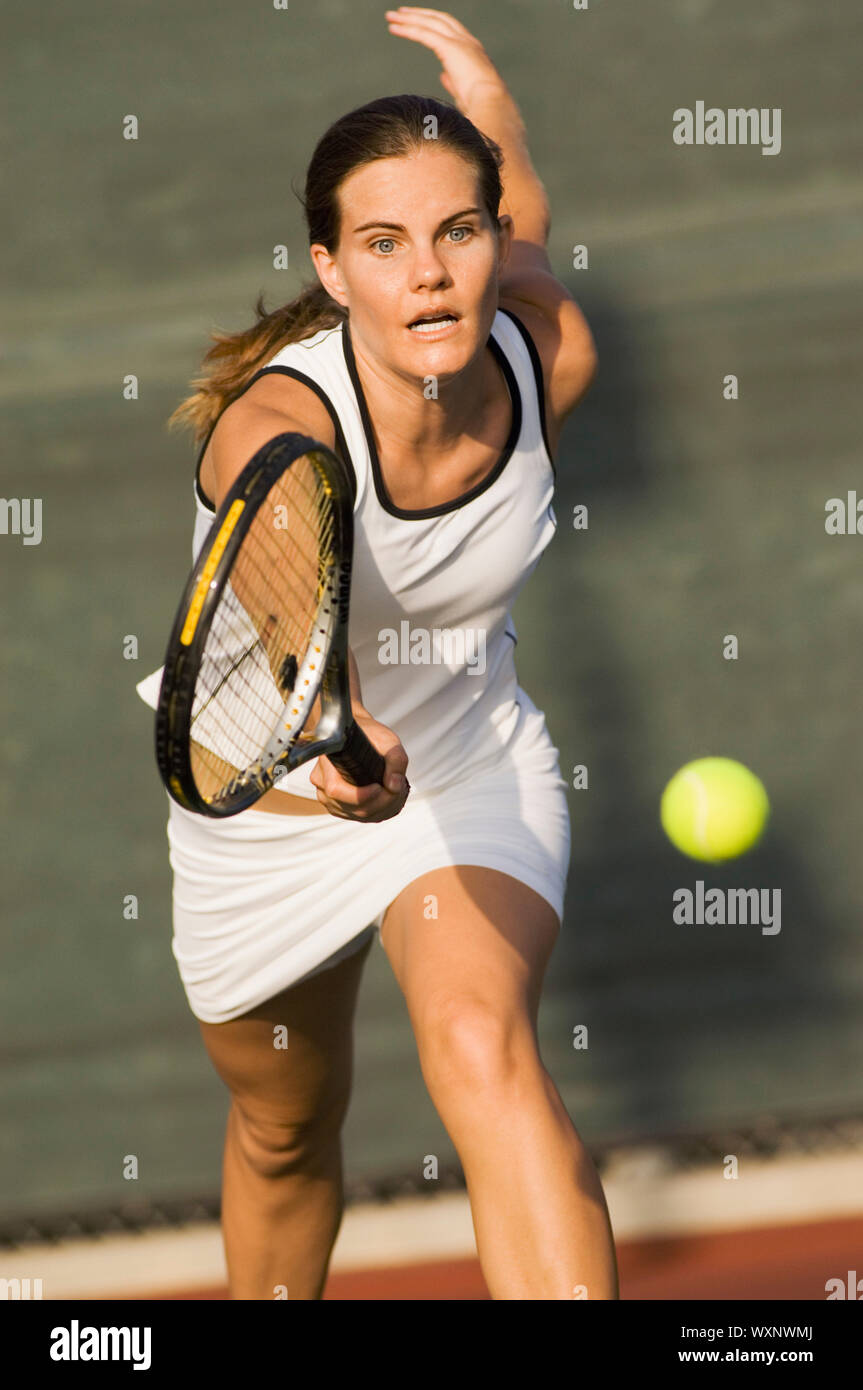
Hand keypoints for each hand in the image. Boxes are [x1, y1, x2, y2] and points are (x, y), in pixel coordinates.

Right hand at [309, 709, 410, 821]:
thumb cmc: (368, 734)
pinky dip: (376, 812)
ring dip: (381, 809)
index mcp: (328, 763)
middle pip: (352, 807)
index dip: (363, 795)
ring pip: (356, 814)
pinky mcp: (337, 805)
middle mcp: (322, 783)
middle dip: (381, 803)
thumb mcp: (387, 740)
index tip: (382, 786)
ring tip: (394, 792)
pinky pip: (357, 816)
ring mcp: (327, 797)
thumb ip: (396, 759)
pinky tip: (386, 800)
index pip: (338, 791)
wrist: (356, 735)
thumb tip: (394, 785)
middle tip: (397, 789)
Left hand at [385, 7, 507, 112]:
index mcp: (472, 51)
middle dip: (419, 15)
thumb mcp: (465, 91)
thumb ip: (454, 80)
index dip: (432, 24)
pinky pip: (424, 34)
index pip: (450, 30)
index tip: (416, 23)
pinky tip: (394, 28)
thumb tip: (444, 76)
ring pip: (431, 22)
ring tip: (391, 17)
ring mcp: (460, 42)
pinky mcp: (450, 47)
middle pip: (439, 20)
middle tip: (399, 13)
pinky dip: (408, 29)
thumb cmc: (482, 107)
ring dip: (410, 18)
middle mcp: (468, 41)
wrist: (492, 106)